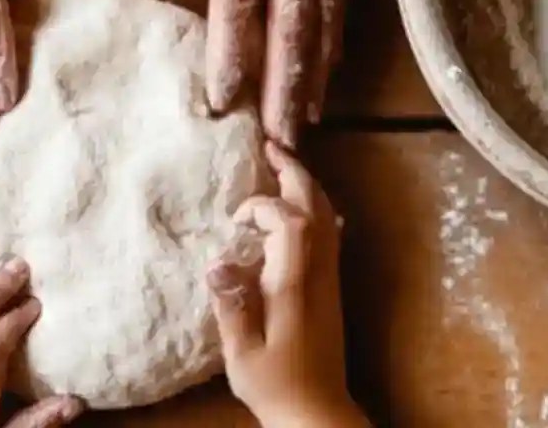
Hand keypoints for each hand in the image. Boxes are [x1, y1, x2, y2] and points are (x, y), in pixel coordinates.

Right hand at [206, 143, 366, 427]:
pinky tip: (297, 207)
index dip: (261, 207)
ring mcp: (328, 278)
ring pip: (327, 217)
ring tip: (281, 164)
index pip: (288, 222)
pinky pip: (328, 233)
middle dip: (294, 172)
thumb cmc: (274, 384)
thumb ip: (231, 305)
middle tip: (270, 145)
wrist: (316, 412)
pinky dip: (313, 208)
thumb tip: (217, 260)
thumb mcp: (242, 353)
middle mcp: (318, 273)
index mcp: (294, 284)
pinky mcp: (330, 288)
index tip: (235, 220)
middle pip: (315, 208)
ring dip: (305, 185)